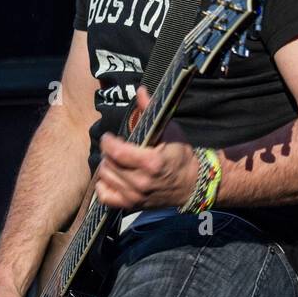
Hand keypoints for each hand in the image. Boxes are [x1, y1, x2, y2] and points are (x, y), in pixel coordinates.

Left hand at [95, 87, 198, 210]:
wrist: (192, 183)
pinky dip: (104, 186)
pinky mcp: (132, 206)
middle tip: (115, 147)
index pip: (117, 152)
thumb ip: (151, 111)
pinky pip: (106, 197)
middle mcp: (141, 182)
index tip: (110, 136)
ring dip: (107, 166)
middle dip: (108, 153)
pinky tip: (112, 177)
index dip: (108, 142)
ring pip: (105, 178)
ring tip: (115, 160)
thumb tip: (140, 90)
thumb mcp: (170, 130)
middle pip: (109, 164)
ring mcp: (136, 196)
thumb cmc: (181, 156)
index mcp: (151, 162)